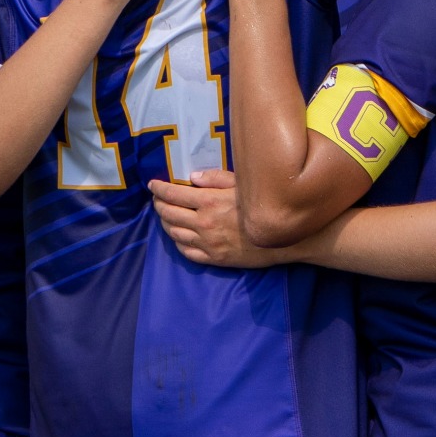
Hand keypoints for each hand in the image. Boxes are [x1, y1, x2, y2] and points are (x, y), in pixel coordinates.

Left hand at [148, 168, 287, 267]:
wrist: (283, 239)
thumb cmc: (264, 206)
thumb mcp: (243, 185)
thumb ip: (216, 178)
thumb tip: (192, 177)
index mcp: (209, 202)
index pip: (173, 194)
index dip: (159, 189)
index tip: (152, 185)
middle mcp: (203, 223)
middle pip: (169, 214)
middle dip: (159, 205)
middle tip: (157, 199)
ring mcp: (207, 243)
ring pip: (174, 233)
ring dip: (165, 223)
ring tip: (165, 216)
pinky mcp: (214, 258)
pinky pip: (187, 252)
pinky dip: (178, 242)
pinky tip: (179, 236)